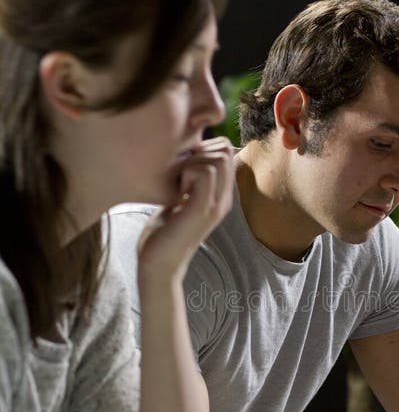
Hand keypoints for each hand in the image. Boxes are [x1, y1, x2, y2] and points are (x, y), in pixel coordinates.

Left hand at [137, 137, 234, 280]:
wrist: (158, 265)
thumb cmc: (162, 233)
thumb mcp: (178, 200)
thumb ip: (186, 182)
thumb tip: (183, 155)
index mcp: (220, 195)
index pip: (226, 150)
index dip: (204, 147)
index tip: (183, 166)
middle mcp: (223, 199)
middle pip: (225, 149)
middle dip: (199, 150)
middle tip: (180, 173)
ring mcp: (215, 204)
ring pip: (218, 157)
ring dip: (194, 161)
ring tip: (179, 183)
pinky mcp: (202, 210)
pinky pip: (206, 172)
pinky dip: (187, 173)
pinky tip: (176, 191)